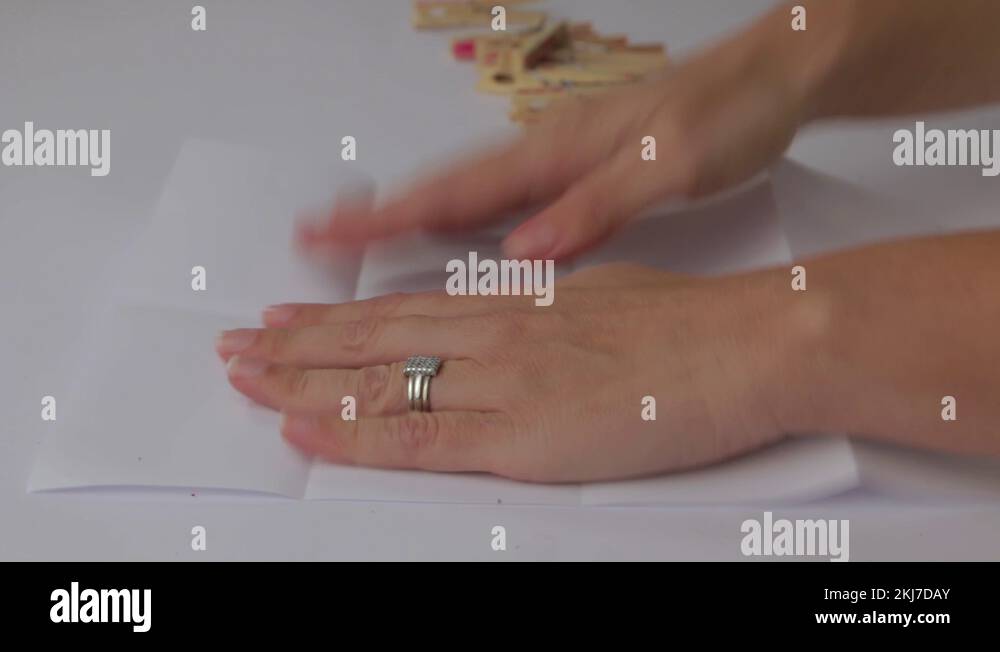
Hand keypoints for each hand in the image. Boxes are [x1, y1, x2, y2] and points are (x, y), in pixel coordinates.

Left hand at [215, 264, 794, 481]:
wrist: (748, 344)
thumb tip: (517, 319)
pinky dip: (353, 437)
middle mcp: (495, 335)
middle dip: (296, 344)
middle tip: (237, 344)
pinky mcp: (523, 438)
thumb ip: (548, 316)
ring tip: (246, 378)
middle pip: (373, 340)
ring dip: (302, 382)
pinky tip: (306, 430)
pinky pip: (418, 438)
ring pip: (378, 383)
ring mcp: (503, 383)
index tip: (290, 318)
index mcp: (517, 306)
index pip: (403, 312)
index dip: (338, 319)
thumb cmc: (692, 325)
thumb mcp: (605, 300)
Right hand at [298, 23, 808, 261]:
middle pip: (441, 187)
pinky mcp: (581, 169)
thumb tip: (524, 251)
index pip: (451, 188)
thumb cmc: (728, 113)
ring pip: (467, 192)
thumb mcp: (669, 163)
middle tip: (316, 236)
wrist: (774, 76)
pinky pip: (504, 197)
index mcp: (555, 149)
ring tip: (361, 239)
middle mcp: (545, 151)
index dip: (385, 216)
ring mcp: (560, 158)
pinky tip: (456, 234)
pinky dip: (463, 216)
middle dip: (375, 214)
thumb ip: (595, 207)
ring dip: (410, 215)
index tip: (325, 230)